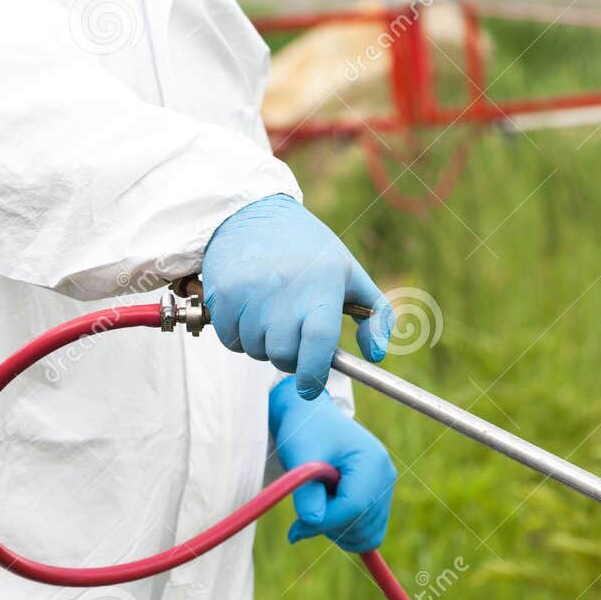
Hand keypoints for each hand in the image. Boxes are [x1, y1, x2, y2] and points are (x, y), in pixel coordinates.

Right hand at [202, 194, 393, 399]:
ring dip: (263, 344)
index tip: (311, 386)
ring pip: (255, 350)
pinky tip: (248, 310)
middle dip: (289, 357)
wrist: (249, 213)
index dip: (314, 373)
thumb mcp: (349, 273)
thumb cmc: (308, 250)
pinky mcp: (224, 295)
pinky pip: (230, 340)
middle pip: (283, 355)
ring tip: (269, 315)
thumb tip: (375, 355)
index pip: (319, 342)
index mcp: (323, 283)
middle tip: (292, 338)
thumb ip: (376, 316)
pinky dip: (239, 335)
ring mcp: (251, 292)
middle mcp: (286, 288)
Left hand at [269, 378, 396, 552]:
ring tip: (319, 504)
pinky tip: (328, 513)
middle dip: (329, 527)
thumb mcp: (300, 457)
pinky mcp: (380, 499)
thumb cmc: (306, 432)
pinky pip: (368, 533)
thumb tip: (313, 521)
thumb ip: (306, 490)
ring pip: (367, 535)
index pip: (353, 508)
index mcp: (371, 461)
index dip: (323, 523)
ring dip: (336, 531)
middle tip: (304, 512)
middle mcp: (385, 477)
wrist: (313, 418)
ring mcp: (385, 489)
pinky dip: (346, 532)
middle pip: (362, 526)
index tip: (296, 527)